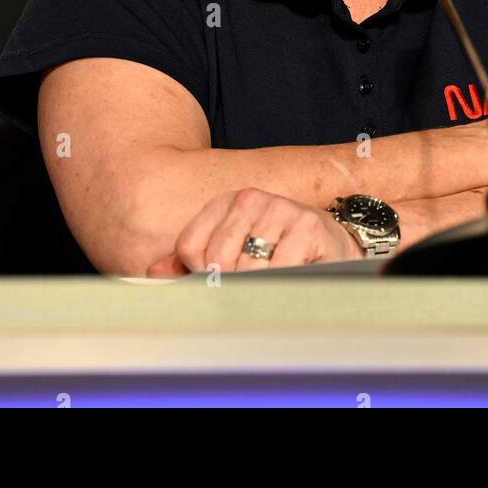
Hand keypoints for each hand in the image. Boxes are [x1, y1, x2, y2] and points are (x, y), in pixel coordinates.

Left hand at [145, 187, 363, 274]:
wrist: (334, 246)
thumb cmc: (277, 255)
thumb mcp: (232, 256)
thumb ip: (191, 265)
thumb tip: (152, 274)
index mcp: (226, 202)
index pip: (189, 245)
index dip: (198, 274)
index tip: (219, 280)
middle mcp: (251, 199)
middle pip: (216, 260)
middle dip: (230, 285)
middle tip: (251, 289)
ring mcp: (280, 209)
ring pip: (247, 269)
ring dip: (257, 289)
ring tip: (273, 286)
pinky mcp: (307, 227)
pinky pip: (279, 271)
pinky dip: (280, 287)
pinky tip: (291, 282)